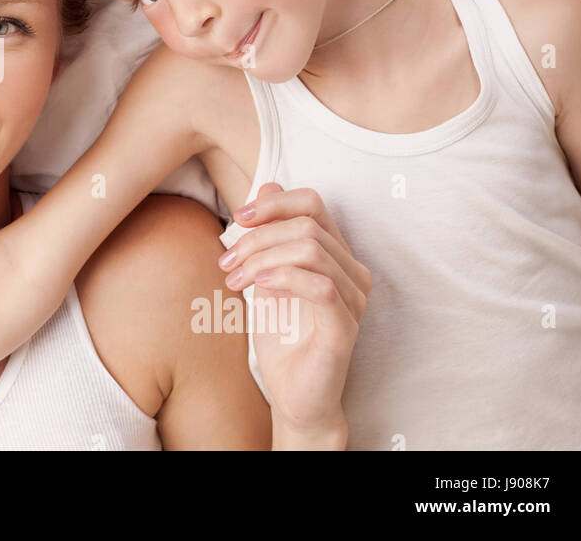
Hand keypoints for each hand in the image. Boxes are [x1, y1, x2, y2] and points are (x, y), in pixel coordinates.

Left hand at [219, 183, 370, 447]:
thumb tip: (267, 184)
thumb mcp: (267, 276)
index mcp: (335, 255)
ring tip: (236, 279)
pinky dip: (282, 277)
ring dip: (263, 258)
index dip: (274, 203)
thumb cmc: (282, 338)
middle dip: (258, 237)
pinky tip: (257, 287)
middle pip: (307, 224)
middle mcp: (352, 272)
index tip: (238, 218)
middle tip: (226, 262)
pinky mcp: (346, 325)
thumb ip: (271, 236)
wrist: (293, 395)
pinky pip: (319, 285)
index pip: (313, 204)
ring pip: (311, 249)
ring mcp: (353, 298)